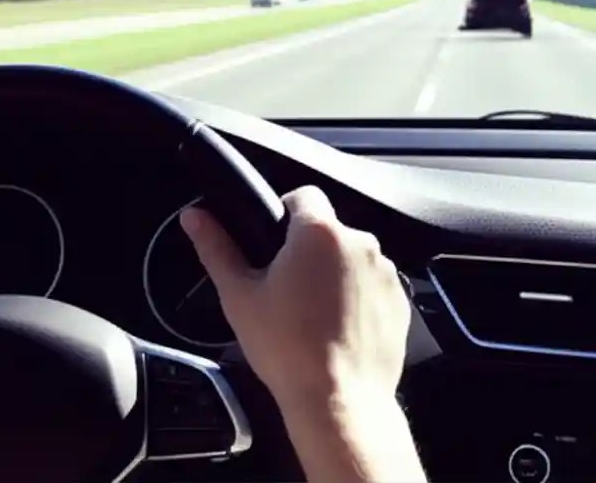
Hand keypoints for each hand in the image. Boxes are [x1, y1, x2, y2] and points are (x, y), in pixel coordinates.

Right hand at [181, 186, 423, 481]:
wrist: (338, 401)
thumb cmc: (288, 351)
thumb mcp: (240, 295)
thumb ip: (217, 248)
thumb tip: (195, 218)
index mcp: (318, 233)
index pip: (303, 194)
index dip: (283, 212)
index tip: (273, 241)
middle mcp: (360, 243)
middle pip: (327, 230)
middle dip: (307, 250)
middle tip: (285, 287)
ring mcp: (385, 272)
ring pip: (351, 259)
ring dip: (334, 274)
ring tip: (311, 314)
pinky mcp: (400, 301)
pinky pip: (372, 286)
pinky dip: (357, 299)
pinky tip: (335, 328)